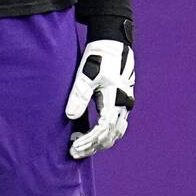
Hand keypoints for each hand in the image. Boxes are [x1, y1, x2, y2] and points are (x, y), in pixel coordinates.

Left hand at [65, 39, 134, 158]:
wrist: (113, 43)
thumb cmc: (98, 57)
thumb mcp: (85, 75)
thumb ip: (79, 96)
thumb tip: (70, 117)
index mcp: (116, 98)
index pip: (103, 129)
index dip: (89, 140)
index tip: (73, 147)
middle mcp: (124, 104)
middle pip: (111, 135)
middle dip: (92, 146)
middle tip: (74, 152)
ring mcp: (125, 104)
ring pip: (115, 132)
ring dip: (99, 142)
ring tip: (79, 146)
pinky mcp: (122, 101)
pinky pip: (116, 125)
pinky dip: (105, 134)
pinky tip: (90, 135)